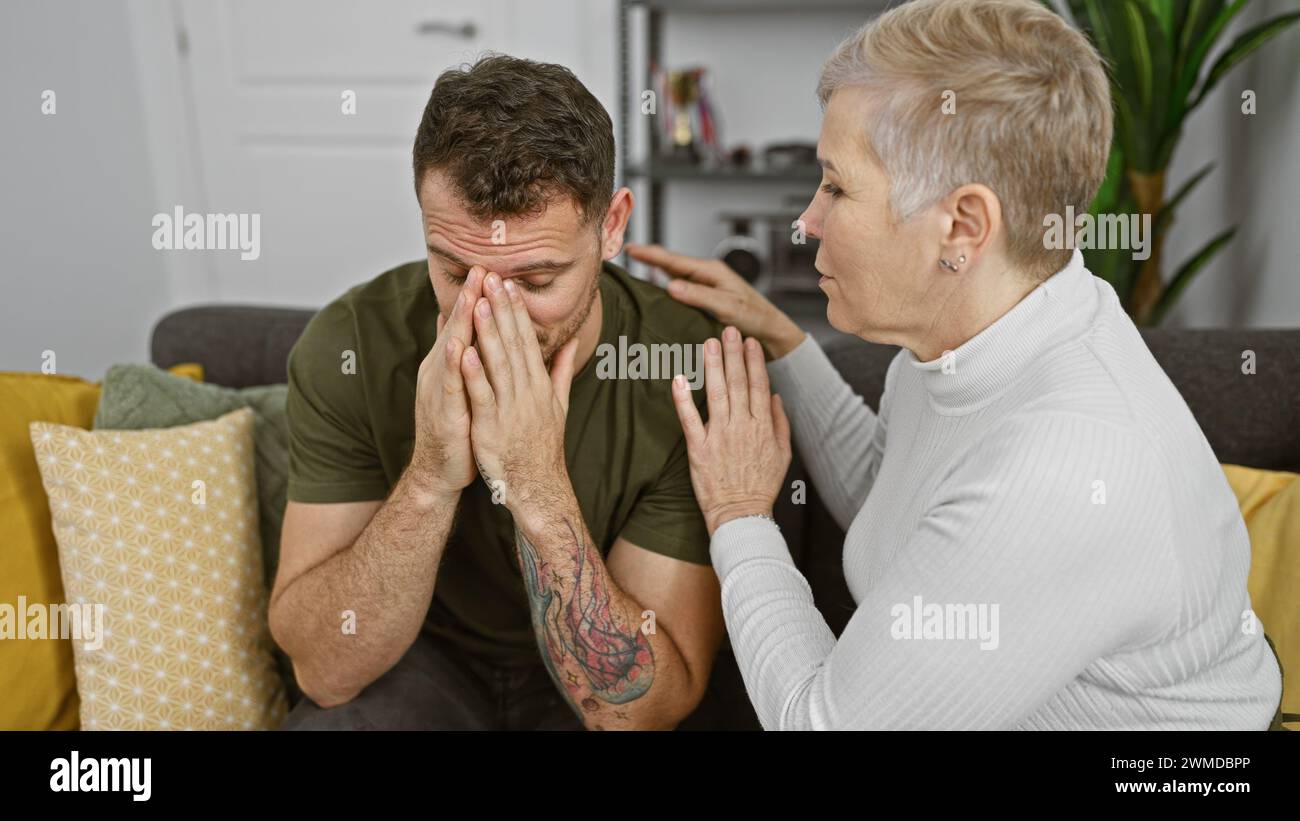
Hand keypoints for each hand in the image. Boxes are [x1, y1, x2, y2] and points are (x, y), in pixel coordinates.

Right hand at [409, 265, 484, 495]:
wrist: (440, 470)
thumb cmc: (457, 427)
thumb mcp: (460, 385)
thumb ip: (461, 355)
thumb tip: (458, 325)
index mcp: (450, 364)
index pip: (464, 323)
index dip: (476, 297)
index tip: (490, 268)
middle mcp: (440, 371)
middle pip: (455, 327)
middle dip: (469, 297)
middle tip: (480, 268)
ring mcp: (439, 390)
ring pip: (450, 349)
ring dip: (460, 321)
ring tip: (471, 295)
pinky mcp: (443, 411)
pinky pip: (449, 384)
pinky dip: (452, 364)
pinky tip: (457, 345)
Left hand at [460, 272, 579, 517]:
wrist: (538, 487)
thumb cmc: (543, 447)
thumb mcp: (559, 405)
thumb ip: (563, 371)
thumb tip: (573, 342)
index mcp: (540, 385)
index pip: (528, 340)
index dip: (518, 311)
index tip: (509, 284)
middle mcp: (528, 392)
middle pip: (514, 344)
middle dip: (503, 310)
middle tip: (493, 277)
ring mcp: (510, 409)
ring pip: (499, 365)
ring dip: (489, 333)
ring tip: (481, 303)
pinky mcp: (492, 428)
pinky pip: (483, 397)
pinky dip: (474, 374)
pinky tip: (465, 352)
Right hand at [626, 243, 806, 360]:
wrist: (772, 333)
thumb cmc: (756, 319)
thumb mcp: (727, 306)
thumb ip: (700, 295)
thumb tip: (669, 286)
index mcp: (711, 271)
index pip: (674, 260)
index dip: (650, 254)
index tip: (630, 248)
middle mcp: (708, 275)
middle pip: (672, 264)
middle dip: (649, 257)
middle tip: (626, 252)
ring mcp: (707, 286)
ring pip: (676, 274)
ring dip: (656, 269)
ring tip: (637, 266)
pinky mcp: (707, 298)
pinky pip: (682, 287)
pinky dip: (667, 284)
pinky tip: (658, 287)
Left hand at [670, 326, 791, 535]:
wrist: (741, 514)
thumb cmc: (762, 485)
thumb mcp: (783, 454)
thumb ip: (780, 423)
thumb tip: (775, 396)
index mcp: (762, 427)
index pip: (759, 386)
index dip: (754, 362)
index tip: (749, 342)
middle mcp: (742, 427)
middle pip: (738, 383)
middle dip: (734, 354)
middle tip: (728, 330)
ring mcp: (719, 437)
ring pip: (716, 394)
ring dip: (713, 366)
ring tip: (709, 343)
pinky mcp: (699, 449)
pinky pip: (690, 420)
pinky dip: (683, 399)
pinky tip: (679, 379)